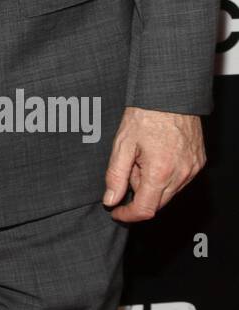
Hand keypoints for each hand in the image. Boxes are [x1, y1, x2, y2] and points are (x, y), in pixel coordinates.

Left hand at [102, 106, 205, 221]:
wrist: (169, 94)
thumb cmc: (145, 114)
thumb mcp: (122, 144)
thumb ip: (115, 176)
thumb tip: (110, 200)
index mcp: (160, 172)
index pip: (145, 209)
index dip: (128, 215)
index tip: (116, 212)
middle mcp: (181, 174)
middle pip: (157, 202)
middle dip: (138, 191)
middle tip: (131, 165)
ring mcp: (192, 169)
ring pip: (168, 191)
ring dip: (152, 182)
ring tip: (144, 155)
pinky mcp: (199, 162)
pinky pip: (180, 180)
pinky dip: (166, 175)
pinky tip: (158, 154)